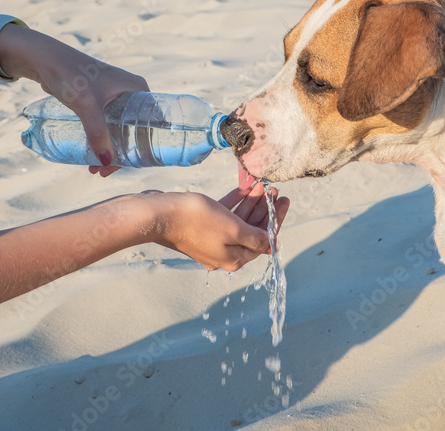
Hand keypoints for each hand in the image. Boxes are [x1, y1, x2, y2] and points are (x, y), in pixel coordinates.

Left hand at [0, 24, 147, 175]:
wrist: (44, 58)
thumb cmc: (69, 74)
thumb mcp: (87, 105)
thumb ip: (97, 133)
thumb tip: (106, 162)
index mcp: (138, 89)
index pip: (153, 123)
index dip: (146, 146)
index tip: (133, 166)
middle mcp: (131, 92)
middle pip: (134, 131)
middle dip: (122, 154)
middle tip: (104, 172)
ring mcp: (115, 97)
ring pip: (119, 130)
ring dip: (109, 150)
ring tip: (94, 168)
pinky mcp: (100, 100)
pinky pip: (106, 126)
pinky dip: (100, 141)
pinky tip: (91, 153)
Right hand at [140, 184, 289, 270]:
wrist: (160, 215)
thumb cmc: (197, 221)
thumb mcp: (233, 229)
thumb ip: (255, 237)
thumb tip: (271, 246)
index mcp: (234, 258)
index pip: (263, 240)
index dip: (276, 219)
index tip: (284, 201)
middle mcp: (224, 253)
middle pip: (252, 230)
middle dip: (265, 209)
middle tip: (275, 190)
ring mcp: (211, 240)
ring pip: (238, 220)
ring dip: (252, 202)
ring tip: (262, 185)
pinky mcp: (201, 227)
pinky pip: (224, 215)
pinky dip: (235, 202)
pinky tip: (245, 187)